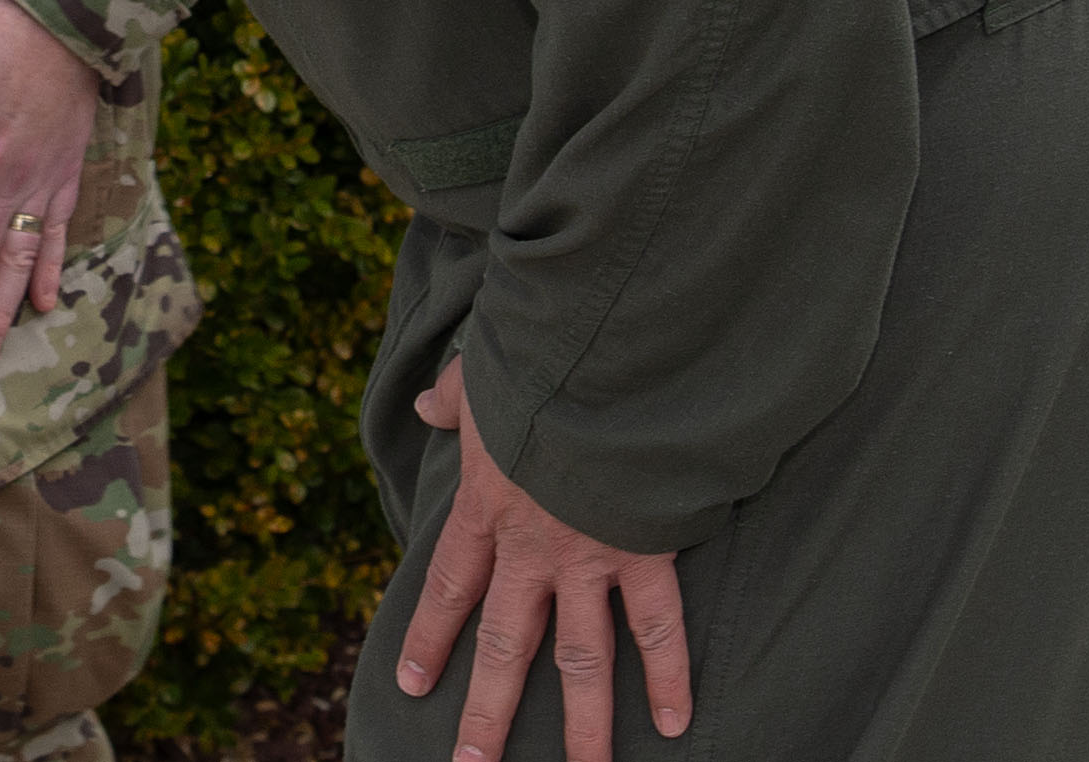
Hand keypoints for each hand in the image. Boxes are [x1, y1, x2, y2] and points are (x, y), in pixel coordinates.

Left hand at [394, 358, 692, 758]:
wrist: (596, 363)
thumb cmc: (535, 364)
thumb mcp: (478, 379)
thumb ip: (453, 401)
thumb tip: (424, 403)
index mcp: (486, 508)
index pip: (450, 585)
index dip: (430, 636)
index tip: (412, 683)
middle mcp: (531, 550)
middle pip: (504, 646)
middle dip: (488, 712)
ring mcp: (588, 560)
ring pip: (580, 661)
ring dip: (582, 727)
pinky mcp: (644, 555)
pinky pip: (659, 629)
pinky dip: (670, 678)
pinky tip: (675, 725)